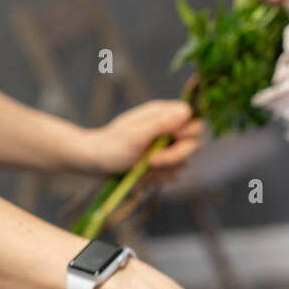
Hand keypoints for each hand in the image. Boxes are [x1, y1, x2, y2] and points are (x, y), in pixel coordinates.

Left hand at [83, 100, 203, 175]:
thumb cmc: (110, 146)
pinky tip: (144, 175)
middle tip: (151, 161)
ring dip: (166, 169)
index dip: (187, 135)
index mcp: (163, 114)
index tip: (168, 142)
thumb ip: (162, 124)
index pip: (194, 121)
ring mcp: (165, 147)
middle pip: (194, 143)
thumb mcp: (136, 136)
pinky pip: (173, 174)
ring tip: (143, 168)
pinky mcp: (160, 163)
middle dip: (176, 156)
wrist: (93, 163)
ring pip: (184, 162)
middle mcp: (167, 129)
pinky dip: (160, 177)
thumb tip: (186, 111)